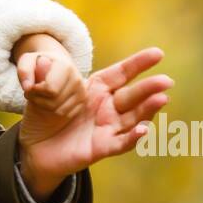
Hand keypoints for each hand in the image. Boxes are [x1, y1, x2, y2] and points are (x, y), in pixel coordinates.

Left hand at [16, 39, 86, 119]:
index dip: (35, 92)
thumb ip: (24, 70)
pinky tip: (48, 101)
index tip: (29, 87)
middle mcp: (77, 79)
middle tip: (31, 93)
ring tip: (39, 97)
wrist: (56, 63)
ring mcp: (82, 92)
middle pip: (54, 103)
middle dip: (38, 101)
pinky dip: (54, 112)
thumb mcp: (27, 60)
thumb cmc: (39, 63)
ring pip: (60, 112)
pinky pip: (66, 115)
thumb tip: (27, 87)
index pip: (50, 89)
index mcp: (66, 67)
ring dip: (44, 108)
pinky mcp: (83, 102)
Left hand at [17, 47, 171, 199]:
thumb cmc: (44, 116)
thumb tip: (39, 61)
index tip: (158, 53)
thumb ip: (45, 77)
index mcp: (96, 88)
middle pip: (132, 95)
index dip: (139, 64)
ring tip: (162, 99)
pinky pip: (121, 142)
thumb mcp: (44, 93)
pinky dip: (133, 137)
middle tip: (167, 81)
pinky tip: (144, 129)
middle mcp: (106, 107)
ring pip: (133, 118)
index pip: (121, 73)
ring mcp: (106, 127)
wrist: (36, 147)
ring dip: (148, 110)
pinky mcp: (101, 148)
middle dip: (150, 88)